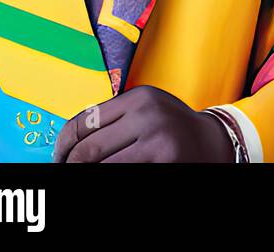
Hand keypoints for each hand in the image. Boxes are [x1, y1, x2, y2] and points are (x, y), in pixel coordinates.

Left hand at [53, 85, 234, 162]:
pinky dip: (110, 177)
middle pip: (89, 149)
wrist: (214, 142)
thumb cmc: (172, 129)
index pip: (84, 122)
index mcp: (139, 97)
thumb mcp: (147, 112)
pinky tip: (110, 177)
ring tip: (85, 176)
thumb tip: (69, 142)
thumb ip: (115, 119)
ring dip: (87, 174)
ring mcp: (157, 139)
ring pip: (102, 165)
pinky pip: (121, 173)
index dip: (63, 145)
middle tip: (67, 171)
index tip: (59, 158)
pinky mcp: (164, 160)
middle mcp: (148, 114)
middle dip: (72, 166)